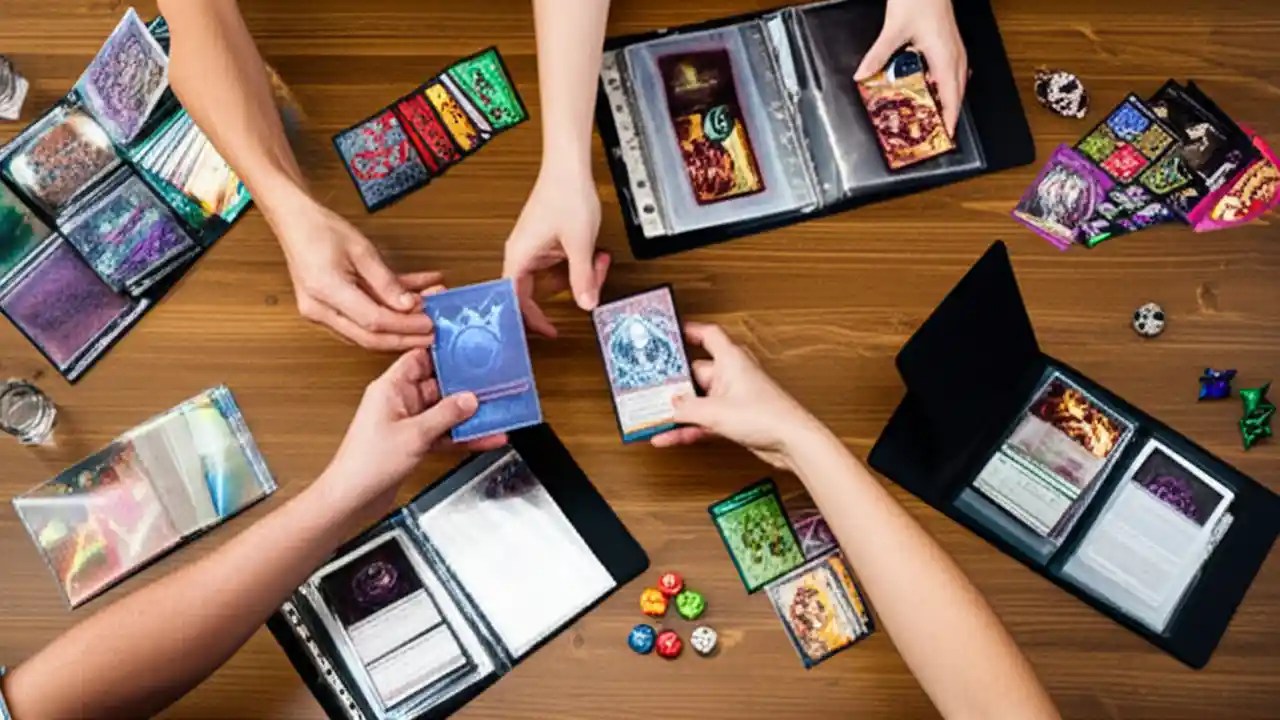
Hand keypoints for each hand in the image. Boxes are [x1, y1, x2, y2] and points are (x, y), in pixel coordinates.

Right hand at [275, 197, 442, 350]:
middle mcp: (319, 309)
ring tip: (427, 313)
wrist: (294, 222)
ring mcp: (321, 312)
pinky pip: (361, 318)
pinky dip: (386, 311)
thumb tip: (410, 305)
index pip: (373, 321)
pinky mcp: (328, 309)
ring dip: (399, 325)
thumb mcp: (362, 250)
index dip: (404, 325)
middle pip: (369, 337)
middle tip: (431, 335)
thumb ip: (387, 281)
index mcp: (325, 291)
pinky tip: (412, 297)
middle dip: (404, 338)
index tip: (428, 324)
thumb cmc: (320, 229)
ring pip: (367, 332)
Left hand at [317, 349, 507, 515]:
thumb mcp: (414, 434)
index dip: (443, 352)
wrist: (354, 498)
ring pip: (444, 411)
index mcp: (390, 388)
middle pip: (437, 385)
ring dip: (467, 415)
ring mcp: (407, 422)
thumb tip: (469, 399)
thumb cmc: (368, 463)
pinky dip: (462, 435)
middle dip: (464, 386)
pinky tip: (485, 437)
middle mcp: (399, 401)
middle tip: (491, 382)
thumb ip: (445, 414)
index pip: (419, 358)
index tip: (468, 350)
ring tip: (494, 412)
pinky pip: (444, 433)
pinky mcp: (414, 442)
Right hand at [503, 162, 609, 337]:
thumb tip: (586, 303)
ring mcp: (534, 247)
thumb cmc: (566, 194)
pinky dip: (579, 263)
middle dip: (568, 291)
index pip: (516, 300)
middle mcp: (522, 253)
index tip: (549, 331)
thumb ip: (583, 277)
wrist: (570, 166)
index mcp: (519, 256)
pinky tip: (595, 253)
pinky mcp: (546, 241)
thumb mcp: (580, 243)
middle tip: (589, 292)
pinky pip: (559, 264)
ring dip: (579, 275)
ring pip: (553, 277)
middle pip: (536, 291)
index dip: (531, 320)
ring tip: (598, 262)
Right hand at [651, 323, 824, 470]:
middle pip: (695, 371)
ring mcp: (733, 397)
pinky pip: (704, 419)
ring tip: (655, 415)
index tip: (670, 334)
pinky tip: (670, 436)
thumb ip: (687, 408)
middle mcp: (732, 374)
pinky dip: (688, 427)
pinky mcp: (734, 418)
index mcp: (731, 359)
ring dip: (679, 410)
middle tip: (651, 386)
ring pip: (698, 399)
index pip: (707, 335)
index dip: (688, 331)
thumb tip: (671, 406)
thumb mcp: (715, 411)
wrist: (791, 442)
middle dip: (674, 382)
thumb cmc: (768, 416)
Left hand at [854, 0, 967, 136]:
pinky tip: (928, 87)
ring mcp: (955, 48)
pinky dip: (944, 84)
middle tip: (935, 132)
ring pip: (956, 83)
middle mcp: (954, 55)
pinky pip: (951, 71)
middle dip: (947, 114)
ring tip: (932, 115)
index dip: (949, 118)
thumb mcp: (894, 29)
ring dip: (946, 100)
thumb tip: (863, 74)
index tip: (944, 136)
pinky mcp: (950, 43)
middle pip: (956, 93)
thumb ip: (878, 55)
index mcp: (945, 57)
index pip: (951, 97)